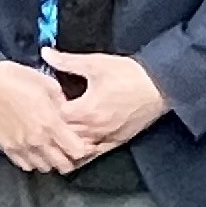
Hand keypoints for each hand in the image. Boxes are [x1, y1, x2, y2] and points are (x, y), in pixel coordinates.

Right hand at [0, 60, 95, 173]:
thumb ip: (63, 102)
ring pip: (45, 168)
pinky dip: (33, 161)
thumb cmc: (13, 78)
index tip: (84, 141)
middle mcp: (37, 139)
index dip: (85, 148)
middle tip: (69, 147)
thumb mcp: (46, 83)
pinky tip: (34, 149)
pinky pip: (26, 165)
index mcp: (50, 123)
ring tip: (51, 148)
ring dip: (52, 160)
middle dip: (70, 158)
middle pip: (64, 166)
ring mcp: (21, 145)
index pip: (78, 151)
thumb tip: (70, 113)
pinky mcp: (7, 147)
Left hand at [43, 48, 168, 153]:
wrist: (160, 85)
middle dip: (55, 127)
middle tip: (49, 118)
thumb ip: (67, 61)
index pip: (56, 117)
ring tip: (61, 131)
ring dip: (68, 141)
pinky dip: (85, 150)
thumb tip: (46, 53)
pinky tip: (78, 144)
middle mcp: (96, 128)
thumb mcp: (95, 64)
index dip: (48, 110)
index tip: (45, 102)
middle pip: (65, 136)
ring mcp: (108, 137)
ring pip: (79, 148)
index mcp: (87, 110)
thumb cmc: (129, 74)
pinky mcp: (119, 141)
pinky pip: (96, 153)